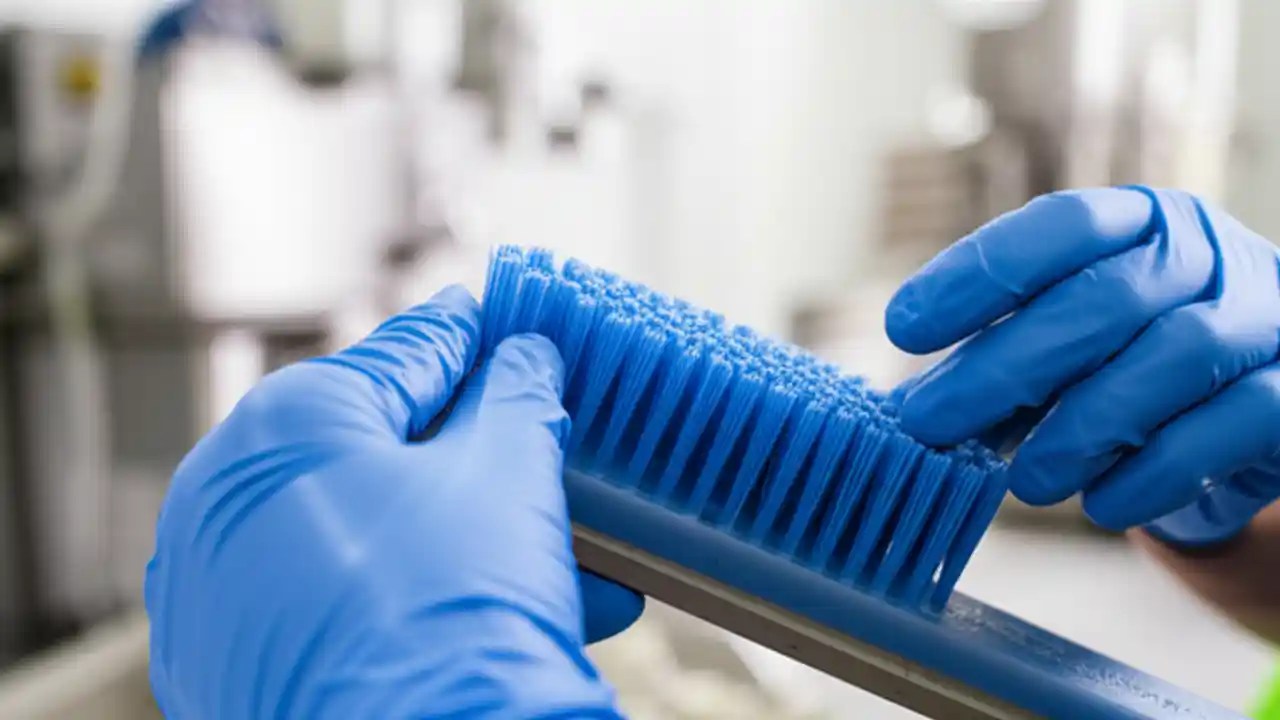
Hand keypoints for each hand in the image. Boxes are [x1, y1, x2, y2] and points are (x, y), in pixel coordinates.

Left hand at [145, 286, 641, 718]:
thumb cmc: (455, 612)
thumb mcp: (508, 473)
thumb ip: (517, 395)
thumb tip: (522, 359)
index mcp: (284, 422)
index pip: (403, 354)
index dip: (468, 337)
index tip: (497, 324)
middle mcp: (225, 497)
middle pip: (386, 454)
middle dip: (487, 459)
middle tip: (545, 448)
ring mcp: (219, 591)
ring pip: (375, 538)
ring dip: (479, 542)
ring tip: (576, 564)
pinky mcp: (230, 667)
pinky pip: (346, 603)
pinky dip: (423, 598)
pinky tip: (514, 611)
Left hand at [885, 187, 1279, 545]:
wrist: (1247, 409)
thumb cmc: (1130, 366)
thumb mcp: (1064, 349)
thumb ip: (1001, 361)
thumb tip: (911, 410)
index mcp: (1138, 222)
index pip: (1061, 227)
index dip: (979, 273)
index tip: (902, 329)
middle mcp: (1205, 254)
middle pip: (1105, 298)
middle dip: (1004, 366)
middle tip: (930, 422)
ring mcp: (1261, 316)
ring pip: (1175, 358)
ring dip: (1083, 428)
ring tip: (1026, 481)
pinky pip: (1229, 425)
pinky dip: (1154, 472)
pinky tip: (1102, 503)